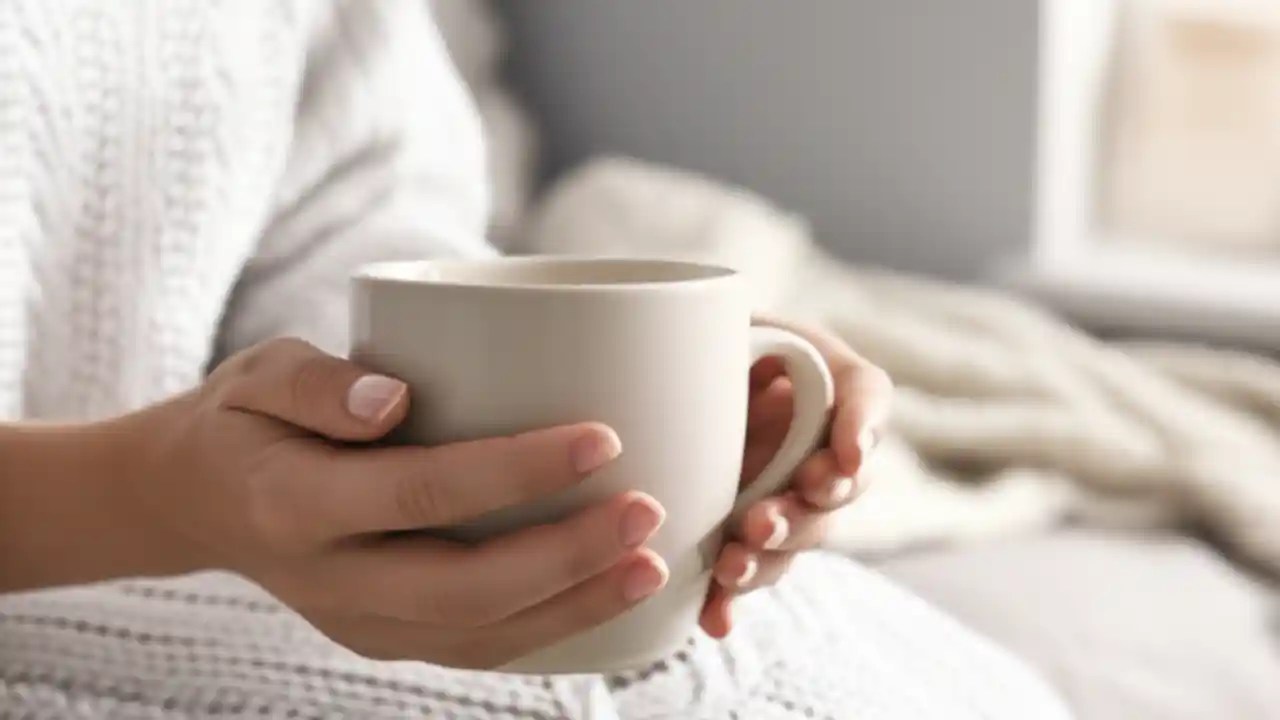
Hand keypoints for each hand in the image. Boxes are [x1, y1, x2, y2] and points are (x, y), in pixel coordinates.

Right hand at [117, 338, 668, 668]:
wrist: (197, 502)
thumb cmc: (246, 420)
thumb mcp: (258, 375)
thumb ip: (317, 384)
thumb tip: (394, 399)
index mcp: (292, 506)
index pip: (418, 493)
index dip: (514, 472)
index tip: (603, 438)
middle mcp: (327, 581)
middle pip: (461, 588)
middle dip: (566, 558)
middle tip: (650, 512)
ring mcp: (355, 622)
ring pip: (476, 636)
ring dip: (573, 607)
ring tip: (654, 566)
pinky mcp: (383, 638)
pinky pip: (474, 648)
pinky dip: (548, 629)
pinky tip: (609, 595)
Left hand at [700, 317, 892, 637]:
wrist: (659, 368)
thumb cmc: (694, 331)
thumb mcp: (716, 317)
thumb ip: (728, 329)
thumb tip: (715, 359)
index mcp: (824, 378)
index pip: (867, 397)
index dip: (863, 427)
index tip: (847, 454)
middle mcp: (818, 443)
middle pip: (839, 488)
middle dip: (805, 512)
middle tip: (766, 521)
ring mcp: (785, 493)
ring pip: (798, 537)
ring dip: (770, 558)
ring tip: (733, 565)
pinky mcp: (744, 532)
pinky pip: (746, 573)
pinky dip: (729, 602)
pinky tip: (713, 619)